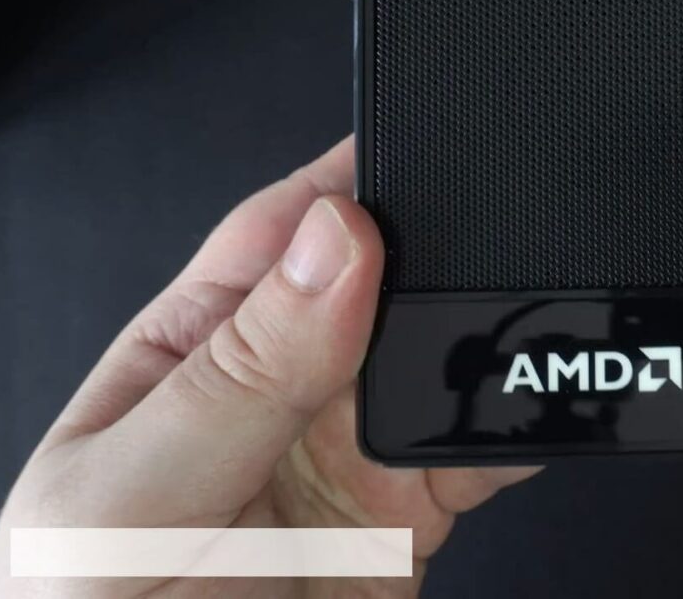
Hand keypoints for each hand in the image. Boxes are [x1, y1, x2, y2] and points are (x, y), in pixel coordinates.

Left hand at [0, 137, 537, 596]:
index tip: (422, 164)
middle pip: (384, 286)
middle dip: (443, 261)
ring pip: (445, 362)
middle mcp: (279, 390)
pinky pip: (485, 450)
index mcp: (188, 352)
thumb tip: (332, 244)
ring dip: (493, 342)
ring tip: (531, 332)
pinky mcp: (412, 517)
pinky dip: (529, 426)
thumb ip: (237, 376)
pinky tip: (547, 407)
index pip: (279, 234)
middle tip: (497, 257)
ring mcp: (350, 453)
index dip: (352, 189)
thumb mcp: (136, 500)